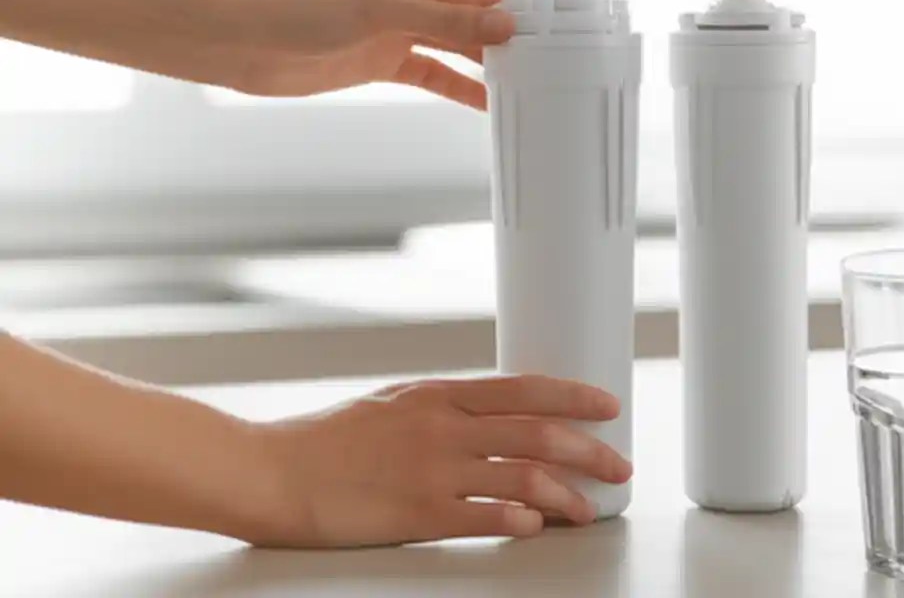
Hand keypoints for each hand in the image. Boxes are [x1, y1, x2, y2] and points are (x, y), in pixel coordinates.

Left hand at [226, 0, 589, 108]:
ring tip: (540, 73)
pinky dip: (464, 86)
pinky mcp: (388, 57)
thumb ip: (446, 20)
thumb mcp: (379, 10)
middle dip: (522, 17)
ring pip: (465, 39)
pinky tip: (492, 102)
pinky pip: (440, 71)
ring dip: (496, 55)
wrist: (244, 44)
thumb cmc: (298, 6)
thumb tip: (506, 26)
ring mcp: (402, 23)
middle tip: (569, 36)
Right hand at [251, 374, 630, 547]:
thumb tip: (496, 414)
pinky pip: (485, 517)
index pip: (525, 389)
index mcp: (439, 395)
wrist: (274, 472)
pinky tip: (538, 525)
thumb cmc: (328, 440)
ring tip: (586, 509)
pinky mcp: (417, 513)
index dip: (575, 397)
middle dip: (590, 450)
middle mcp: (443, 427)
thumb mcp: (395, 404)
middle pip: (538, 433)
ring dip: (567, 495)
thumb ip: (446, 407)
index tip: (608, 406)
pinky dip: (521, 520)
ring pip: (523, 477)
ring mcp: (432, 470)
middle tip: (617, 465)